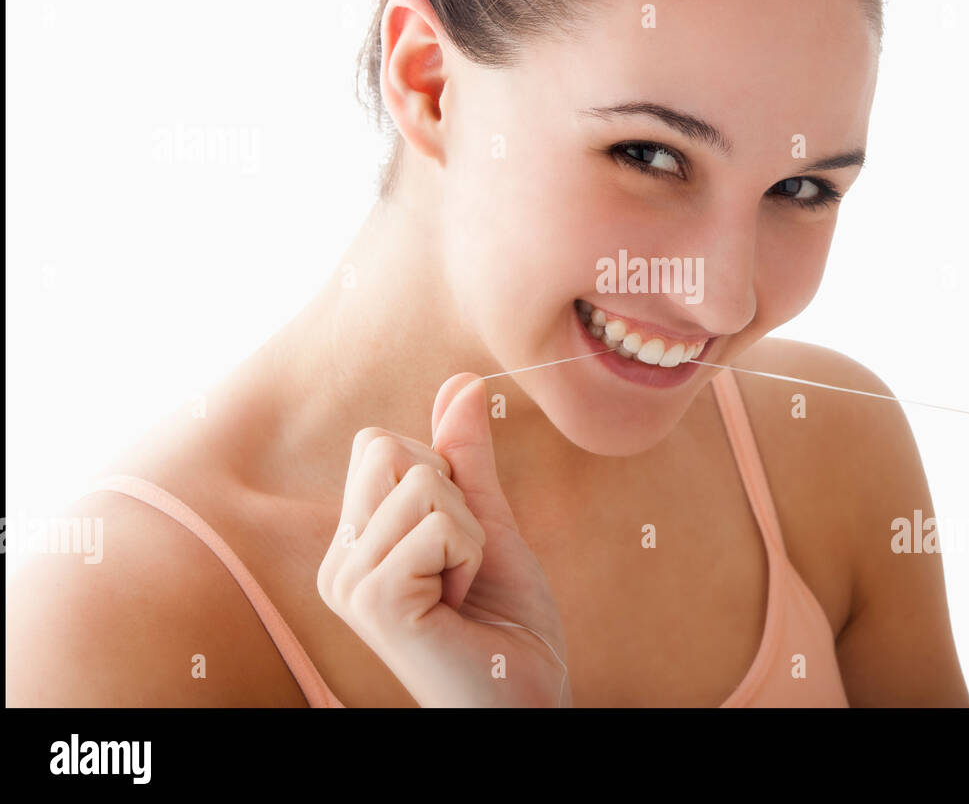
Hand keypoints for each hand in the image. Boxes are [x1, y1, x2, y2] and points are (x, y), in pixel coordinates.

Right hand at [317, 372, 569, 706]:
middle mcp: (338, 560)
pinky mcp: (372, 600)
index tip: (454, 544)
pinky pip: (438, 525)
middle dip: (450, 494)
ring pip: (421, 484)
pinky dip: (470, 557)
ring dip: (468, 533)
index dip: (438, 476)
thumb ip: (465, 456)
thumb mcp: (486, 521)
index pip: (378, 442)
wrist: (525, 693)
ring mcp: (348, 581)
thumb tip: (463, 380)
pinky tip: (459, 605)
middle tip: (458, 564)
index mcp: (354, 540)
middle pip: (386, 448)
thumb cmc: (506, 619)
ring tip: (460, 588)